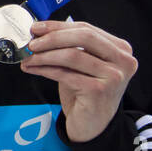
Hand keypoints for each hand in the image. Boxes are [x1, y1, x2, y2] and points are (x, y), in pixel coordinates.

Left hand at [21, 20, 137, 142]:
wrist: (92, 123)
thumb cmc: (84, 91)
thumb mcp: (80, 64)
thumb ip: (68, 46)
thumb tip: (39, 32)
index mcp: (120, 49)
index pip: (86, 28)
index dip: (58, 26)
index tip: (36, 27)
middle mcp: (123, 61)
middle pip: (83, 37)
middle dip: (52, 37)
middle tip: (32, 42)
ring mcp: (114, 76)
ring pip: (72, 55)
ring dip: (44, 55)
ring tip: (28, 58)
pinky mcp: (99, 90)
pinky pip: (65, 74)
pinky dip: (44, 69)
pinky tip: (32, 69)